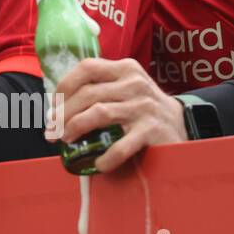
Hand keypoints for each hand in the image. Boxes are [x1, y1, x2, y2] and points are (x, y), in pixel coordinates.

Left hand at [53, 57, 187, 171]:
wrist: (181, 125)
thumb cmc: (142, 107)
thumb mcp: (124, 88)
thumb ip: (98, 89)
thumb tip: (56, 109)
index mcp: (124, 68)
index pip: (87, 68)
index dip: (64, 86)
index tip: (52, 106)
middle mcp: (134, 83)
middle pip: (88, 94)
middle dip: (63, 114)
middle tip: (52, 131)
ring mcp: (144, 106)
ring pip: (99, 113)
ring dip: (75, 128)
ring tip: (66, 141)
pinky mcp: (152, 130)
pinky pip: (122, 145)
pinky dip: (107, 156)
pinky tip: (99, 165)